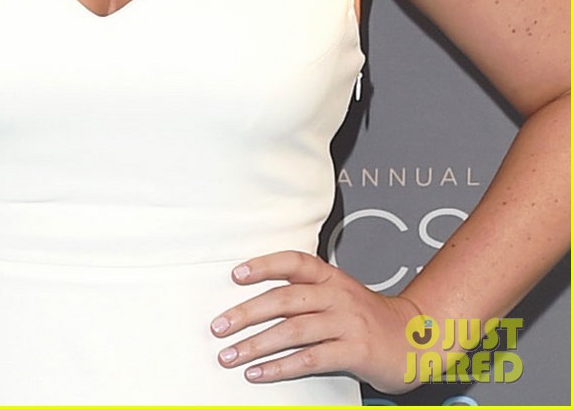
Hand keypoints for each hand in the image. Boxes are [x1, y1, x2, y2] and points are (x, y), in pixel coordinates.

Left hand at [209, 250, 422, 391]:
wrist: (417, 339)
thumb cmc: (368, 319)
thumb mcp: (340, 294)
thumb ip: (307, 294)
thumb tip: (259, 303)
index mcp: (331, 277)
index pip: (293, 261)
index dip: (263, 265)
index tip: (235, 275)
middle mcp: (337, 294)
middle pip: (284, 298)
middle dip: (247, 312)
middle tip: (218, 326)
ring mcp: (347, 322)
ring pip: (293, 330)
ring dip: (256, 344)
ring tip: (229, 356)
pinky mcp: (355, 350)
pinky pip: (310, 358)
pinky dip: (280, 367)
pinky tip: (258, 374)